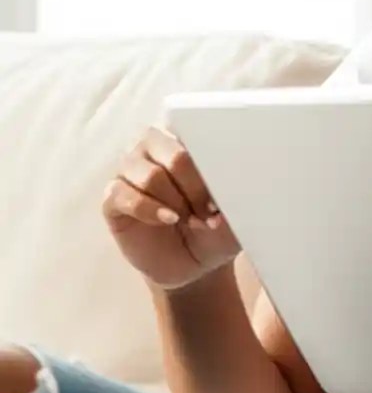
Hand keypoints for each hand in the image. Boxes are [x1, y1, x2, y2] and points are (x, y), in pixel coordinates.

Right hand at [103, 126, 239, 289]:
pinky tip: (169, 220)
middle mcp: (152, 147)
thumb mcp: (236, 208)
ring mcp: (128, 171)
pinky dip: (150, 209)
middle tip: (211, 210)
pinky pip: (123, 195)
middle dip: (196, 185)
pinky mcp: (112, 198)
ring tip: (195, 220)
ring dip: (177, 201)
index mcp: (184, 138)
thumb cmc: (216, 224)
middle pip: (173, 153)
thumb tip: (236, 178)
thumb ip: (236, 187)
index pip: (194, 129)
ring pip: (150, 175)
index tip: (228, 184)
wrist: (194, 263)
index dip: (212, 159)